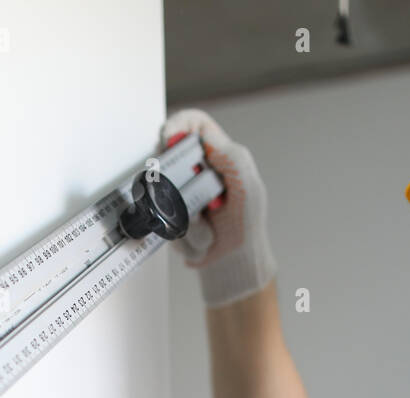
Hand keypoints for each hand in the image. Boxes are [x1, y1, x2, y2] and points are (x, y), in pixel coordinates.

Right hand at [161, 109, 276, 307]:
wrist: (234, 261)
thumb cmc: (247, 223)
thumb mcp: (249, 188)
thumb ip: (233, 159)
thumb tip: (205, 137)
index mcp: (217, 155)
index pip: (194, 124)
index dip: (178, 124)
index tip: (168, 138)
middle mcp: (194, 169)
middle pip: (168, 158)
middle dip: (179, 185)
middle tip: (199, 205)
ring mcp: (177, 191)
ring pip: (161, 193)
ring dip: (186, 218)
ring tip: (207, 230)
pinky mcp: (166, 215)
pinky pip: (161, 220)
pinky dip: (182, 236)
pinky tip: (200, 242)